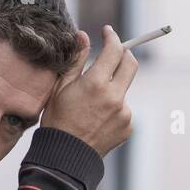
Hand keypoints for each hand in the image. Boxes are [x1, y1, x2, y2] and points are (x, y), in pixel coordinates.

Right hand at [40, 25, 136, 157]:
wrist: (65, 157)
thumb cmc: (57, 121)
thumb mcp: (60, 88)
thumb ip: (76, 60)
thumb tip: (83, 35)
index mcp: (96, 84)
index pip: (114, 50)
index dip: (112, 37)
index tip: (108, 32)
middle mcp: (115, 97)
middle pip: (131, 64)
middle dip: (124, 54)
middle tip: (113, 53)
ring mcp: (125, 113)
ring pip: (124, 89)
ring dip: (114, 87)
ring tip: (92, 103)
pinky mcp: (129, 126)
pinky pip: (124, 109)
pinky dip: (114, 108)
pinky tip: (97, 119)